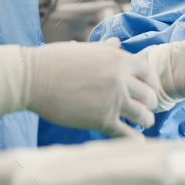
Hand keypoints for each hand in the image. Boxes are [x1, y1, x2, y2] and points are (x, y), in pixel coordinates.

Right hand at [27, 39, 157, 138]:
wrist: (32, 78)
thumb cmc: (55, 60)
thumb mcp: (85, 49)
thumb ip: (106, 48)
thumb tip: (116, 42)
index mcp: (119, 59)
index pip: (149, 74)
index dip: (152, 84)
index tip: (150, 91)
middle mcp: (121, 79)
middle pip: (149, 96)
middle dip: (150, 104)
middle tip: (147, 108)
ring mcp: (113, 100)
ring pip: (143, 115)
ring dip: (146, 120)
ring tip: (144, 123)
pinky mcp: (101, 120)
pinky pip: (126, 133)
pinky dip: (134, 139)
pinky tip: (138, 141)